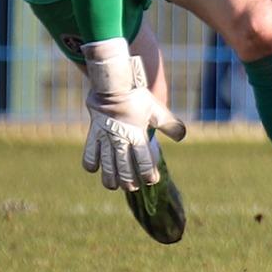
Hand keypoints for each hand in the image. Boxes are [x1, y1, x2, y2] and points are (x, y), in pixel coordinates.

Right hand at [80, 38, 185, 189]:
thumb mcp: (158, 109)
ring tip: (113, 186)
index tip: (151, 181)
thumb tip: (181, 138)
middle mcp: (120, 139)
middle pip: (123, 167)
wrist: (113, 84)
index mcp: (137, 134)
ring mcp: (105, 137)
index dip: (148, 172)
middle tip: (132, 188)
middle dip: (128, 180)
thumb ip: (170, 125)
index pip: (143, 160)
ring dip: (110, 177)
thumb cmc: (137, 97)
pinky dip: (91, 163)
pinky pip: (89, 152)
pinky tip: (94, 169)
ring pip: (106, 164)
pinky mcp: (93, 133)